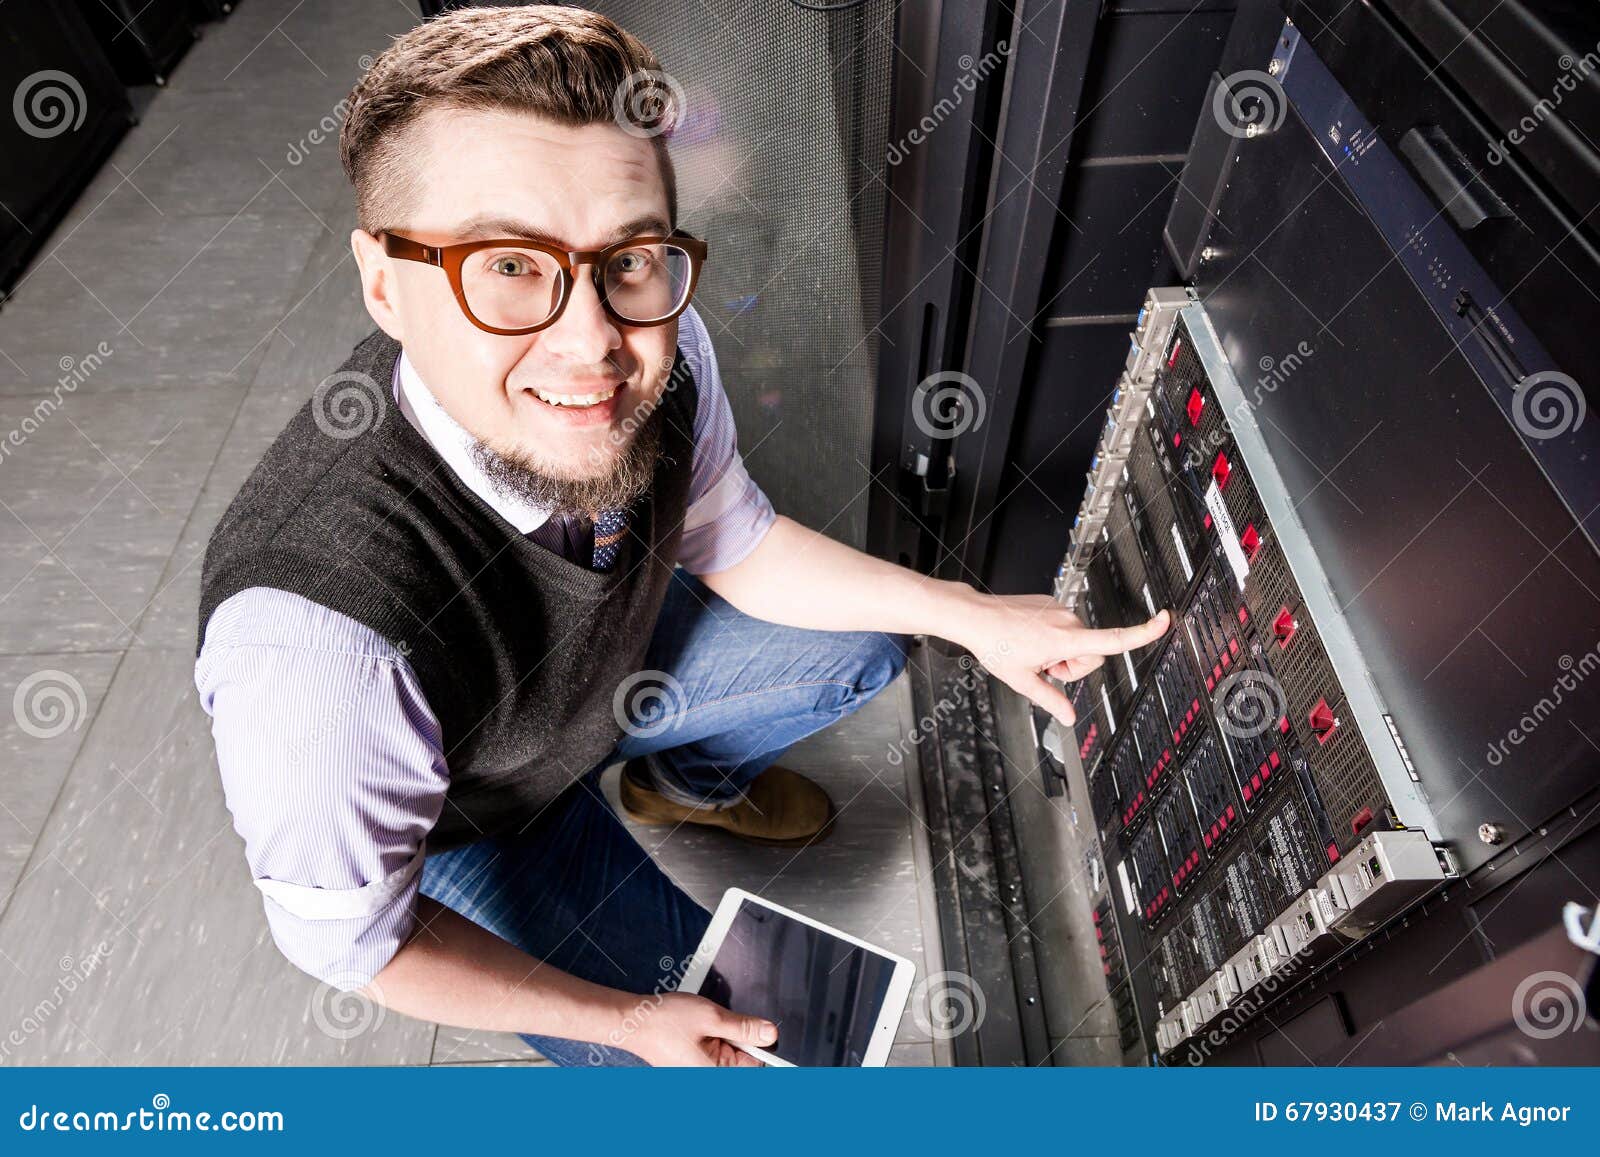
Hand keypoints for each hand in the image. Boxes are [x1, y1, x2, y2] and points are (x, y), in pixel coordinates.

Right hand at [624, 992, 777, 1066]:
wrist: (633, 1019)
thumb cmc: (664, 1020)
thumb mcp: (711, 1016)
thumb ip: (744, 1027)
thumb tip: (770, 1033)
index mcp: (716, 1073)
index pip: (756, 1064)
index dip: (758, 1042)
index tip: (756, 1027)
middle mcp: (707, 1077)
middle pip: (741, 1057)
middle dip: (737, 1035)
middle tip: (719, 1022)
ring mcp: (698, 1071)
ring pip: (726, 1050)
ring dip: (722, 1033)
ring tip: (704, 1024)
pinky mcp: (692, 1064)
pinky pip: (712, 1050)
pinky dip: (711, 1035)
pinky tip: (696, 1027)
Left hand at [949, 592, 1170, 724]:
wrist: (976, 616)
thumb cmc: (996, 645)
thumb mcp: (1023, 682)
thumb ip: (1051, 700)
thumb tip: (1068, 718)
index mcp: (1066, 639)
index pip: (1113, 639)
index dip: (1143, 632)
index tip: (1165, 620)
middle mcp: (1069, 620)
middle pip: (1092, 653)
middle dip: (1074, 666)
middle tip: (1045, 668)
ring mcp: (1061, 610)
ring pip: (1078, 642)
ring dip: (1062, 653)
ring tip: (1034, 653)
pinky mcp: (1053, 604)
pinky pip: (1065, 628)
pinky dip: (1054, 639)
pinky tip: (1030, 640)